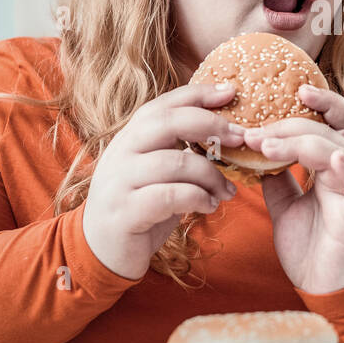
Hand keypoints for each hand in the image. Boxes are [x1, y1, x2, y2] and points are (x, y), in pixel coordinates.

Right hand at [83, 82, 246, 279]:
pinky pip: (169, 196)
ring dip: (211, 175)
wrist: (102, 250)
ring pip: (174, 162)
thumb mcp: (156, 171)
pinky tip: (210, 205)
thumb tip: (227, 132)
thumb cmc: (140, 206)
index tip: (230, 92)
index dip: (198, 94)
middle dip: (210, 125)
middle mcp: (120, 152)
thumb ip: (178, 149)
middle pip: (167, 122)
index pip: (164, 104)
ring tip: (227, 191)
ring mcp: (119, 181)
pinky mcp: (125, 212)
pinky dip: (198, 198)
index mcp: (130, 137)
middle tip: (241, 138)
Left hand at [242, 84, 343, 294]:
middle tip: (254, 129)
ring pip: (337, 146)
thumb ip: (276, 178)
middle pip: (330, 126)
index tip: (287, 89)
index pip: (327, 122)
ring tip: (266, 145)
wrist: (326, 289)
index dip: (313, 103)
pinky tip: (333, 157)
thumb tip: (255, 151)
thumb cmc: (313, 247)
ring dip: (300, 141)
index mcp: (331, 166)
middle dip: (291, 122)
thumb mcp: (285, 205)